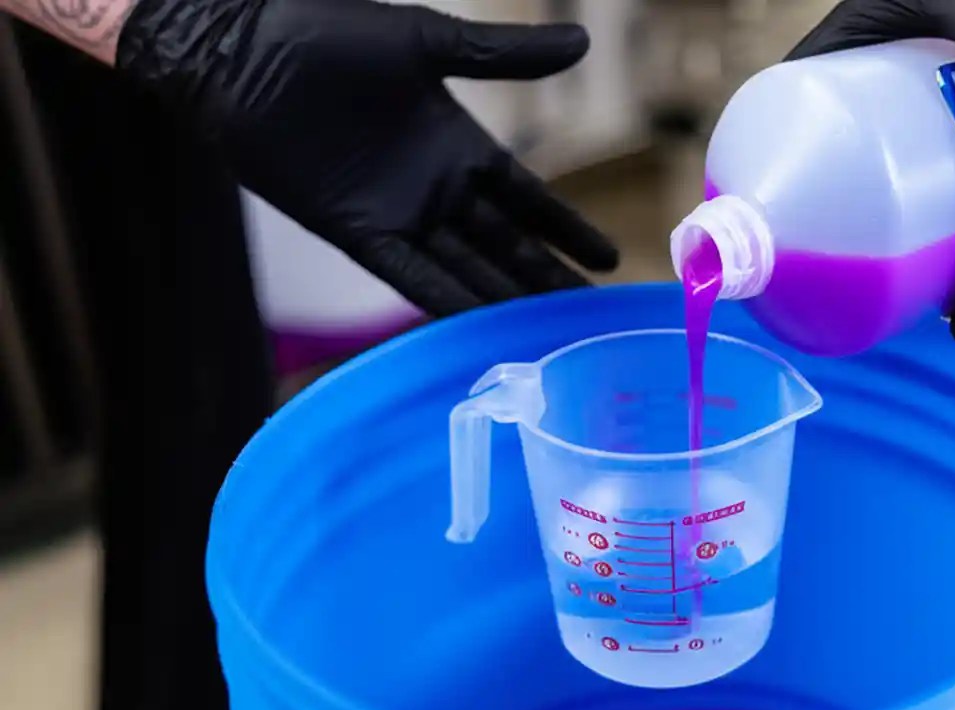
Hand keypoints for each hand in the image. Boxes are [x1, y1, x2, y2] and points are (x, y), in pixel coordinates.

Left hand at [116, 0, 617, 316]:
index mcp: (461, 145)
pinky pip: (409, 276)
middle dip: (546, 281)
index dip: (568, 230)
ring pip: (465, 270)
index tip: (610, 261)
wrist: (246, 49)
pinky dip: (445, 301)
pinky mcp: (355, 232)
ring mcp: (399, 216)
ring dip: (504, 302)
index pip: (529, 200)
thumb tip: (583, 43)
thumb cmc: (332, 31)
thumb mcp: (428, 41)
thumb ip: (503, 55)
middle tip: (589, 320)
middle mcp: (437, 190)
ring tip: (550, 336)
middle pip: (505, 247)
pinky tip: (481, 327)